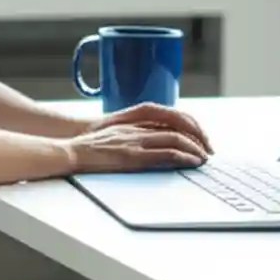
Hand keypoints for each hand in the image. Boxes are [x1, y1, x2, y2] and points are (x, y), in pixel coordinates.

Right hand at [67, 115, 211, 174]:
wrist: (71, 149)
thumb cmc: (90, 144)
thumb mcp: (115, 131)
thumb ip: (134, 132)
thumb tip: (154, 142)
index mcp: (134, 118)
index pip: (171, 116)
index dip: (190, 126)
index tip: (200, 138)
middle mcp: (138, 126)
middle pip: (177, 125)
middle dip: (197, 138)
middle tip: (208, 150)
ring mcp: (136, 140)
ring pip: (175, 138)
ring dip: (194, 148)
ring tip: (204, 158)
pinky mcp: (132, 156)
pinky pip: (164, 153)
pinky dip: (182, 157)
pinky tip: (192, 162)